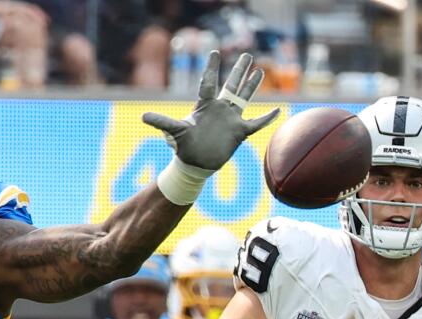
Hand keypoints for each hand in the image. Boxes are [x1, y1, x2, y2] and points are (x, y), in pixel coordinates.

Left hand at [142, 51, 279, 171]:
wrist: (196, 165)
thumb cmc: (184, 148)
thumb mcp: (174, 132)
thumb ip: (162, 122)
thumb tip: (143, 116)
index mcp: (205, 106)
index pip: (209, 82)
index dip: (211, 67)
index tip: (213, 51)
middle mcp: (219, 109)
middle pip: (231, 85)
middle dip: (239, 70)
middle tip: (247, 54)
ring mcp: (231, 119)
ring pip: (244, 98)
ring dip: (252, 85)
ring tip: (260, 70)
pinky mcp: (239, 132)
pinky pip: (256, 124)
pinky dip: (267, 118)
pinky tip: (278, 110)